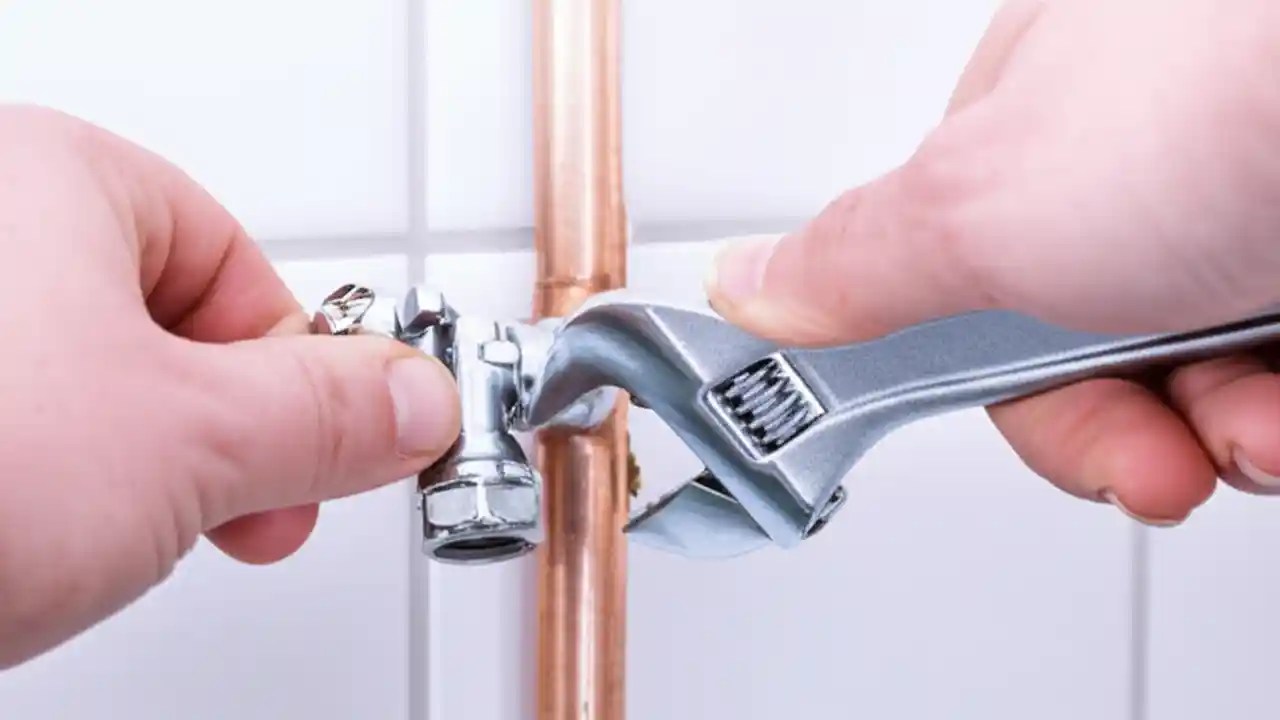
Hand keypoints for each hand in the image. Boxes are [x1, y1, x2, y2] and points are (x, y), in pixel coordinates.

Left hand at [0, 106, 459, 666]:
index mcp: (47, 177)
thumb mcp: (191, 442)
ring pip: (75, 388)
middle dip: (216, 435)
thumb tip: (414, 405)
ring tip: (107, 538)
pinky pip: (2, 432)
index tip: (320, 451)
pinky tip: (27, 548)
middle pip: (160, 323)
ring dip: (130, 473)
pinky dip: (37, 492)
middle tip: (237, 510)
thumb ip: (331, 416)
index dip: (296, 366)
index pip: (235, 258)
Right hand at [707, 0, 1279, 524]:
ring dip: (1224, 436)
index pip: (975, 309)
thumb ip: (853, 262)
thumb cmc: (1219, 88)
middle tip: (1160, 459)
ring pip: (1202, 382)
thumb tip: (746, 285)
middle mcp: (1138, 175)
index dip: (1016, 401)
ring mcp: (1236, 214)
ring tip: (1259, 421)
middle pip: (1094, 362)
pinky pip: (1276, 378)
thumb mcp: (979, 202)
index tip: (1065, 449)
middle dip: (1126, 436)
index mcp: (1025, 145)